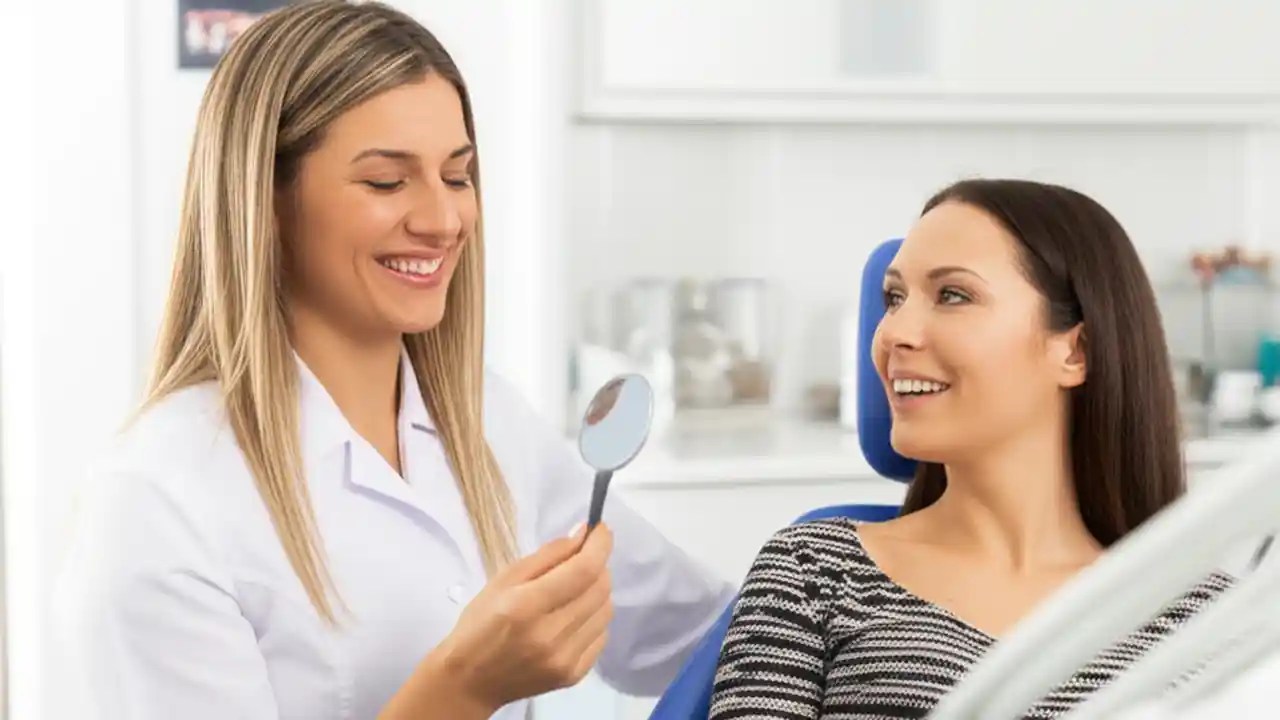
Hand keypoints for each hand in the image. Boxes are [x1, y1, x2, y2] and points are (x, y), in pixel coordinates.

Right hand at [412, 524, 615, 714]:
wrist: (470, 681)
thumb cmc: (480, 623)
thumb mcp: (503, 579)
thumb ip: (547, 555)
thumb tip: (583, 535)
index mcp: (526, 605)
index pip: (584, 569)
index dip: (600, 545)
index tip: (601, 529)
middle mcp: (550, 634)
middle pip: (600, 588)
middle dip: (598, 565)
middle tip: (582, 559)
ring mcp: (565, 659)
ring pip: (606, 611)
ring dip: (597, 592)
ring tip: (575, 590)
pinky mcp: (574, 675)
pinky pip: (601, 635)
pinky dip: (594, 618)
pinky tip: (573, 617)